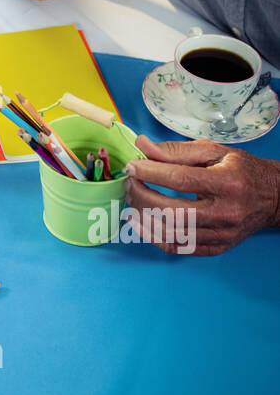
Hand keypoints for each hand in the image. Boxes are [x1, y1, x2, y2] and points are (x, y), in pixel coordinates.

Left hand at [124, 135, 279, 254]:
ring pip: (172, 232)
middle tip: (129, 184)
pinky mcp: (218, 248)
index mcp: (228, 182)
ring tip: (131, 201)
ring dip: (144, 217)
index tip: (132, 167)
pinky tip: (141, 223)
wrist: (273, 197)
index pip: (180, 179)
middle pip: (172, 210)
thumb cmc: (242, 170)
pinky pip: (180, 248)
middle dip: (142, 196)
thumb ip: (176, 150)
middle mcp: (226, 212)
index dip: (150, 173)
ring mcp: (223, 234)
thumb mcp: (214, 151)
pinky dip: (155, 237)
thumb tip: (143, 146)